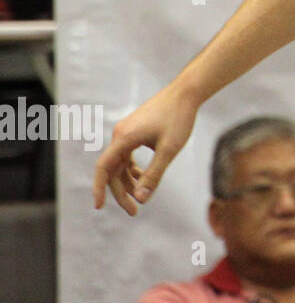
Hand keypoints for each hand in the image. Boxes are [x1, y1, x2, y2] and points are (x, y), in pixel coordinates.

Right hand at [93, 84, 199, 214]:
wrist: (186, 91)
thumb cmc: (179, 118)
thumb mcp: (169, 149)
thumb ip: (154, 174)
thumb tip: (141, 198)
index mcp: (124, 138)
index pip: (104, 168)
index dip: (99, 188)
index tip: (99, 207)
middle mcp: (120, 134)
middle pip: (113, 169)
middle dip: (121, 191)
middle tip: (134, 211)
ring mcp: (127, 131)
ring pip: (120, 162)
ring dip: (128, 181)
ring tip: (141, 198)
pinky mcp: (135, 129)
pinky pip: (127, 154)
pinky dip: (133, 168)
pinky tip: (143, 177)